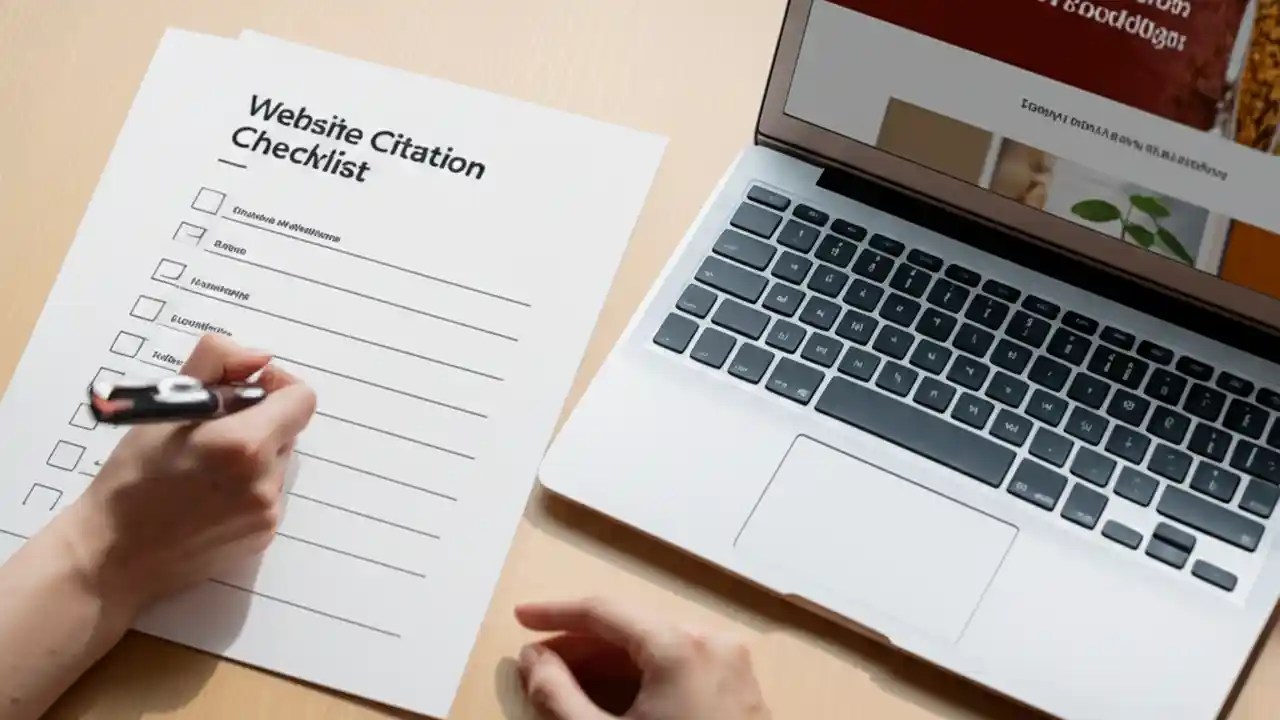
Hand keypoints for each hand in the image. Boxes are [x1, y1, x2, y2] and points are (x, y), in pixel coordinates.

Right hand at [60, 334, 315, 618]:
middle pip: (287, 430)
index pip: (301, 399)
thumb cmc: (130, 478)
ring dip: (251, 454)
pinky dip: (246, 485)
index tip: (242, 390)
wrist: (112, 557)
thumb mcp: (163, 406)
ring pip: (276, 463)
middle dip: (257, 420)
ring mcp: (268, 513)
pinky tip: (206, 496)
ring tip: (201, 467)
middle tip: (209, 431)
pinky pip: (268, 494)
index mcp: (246, 444)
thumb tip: (260, 357)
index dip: (275, 386)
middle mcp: (266, 481)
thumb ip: (216, 364)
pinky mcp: (264, 536)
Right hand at [515, 598, 770, 719]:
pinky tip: (615, 693)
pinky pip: (682, 664)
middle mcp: (711, 642)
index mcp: (678, 647)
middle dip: (581, 642)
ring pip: (657, 645)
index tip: (520, 618)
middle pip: (632, 627)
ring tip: (568, 678)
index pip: (605, 611)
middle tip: (537, 659)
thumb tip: (535, 659)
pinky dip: (644, 674)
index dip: (556, 613)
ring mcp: (732, 664)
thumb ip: (559, 696)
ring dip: (610, 659)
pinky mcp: (741, 688)